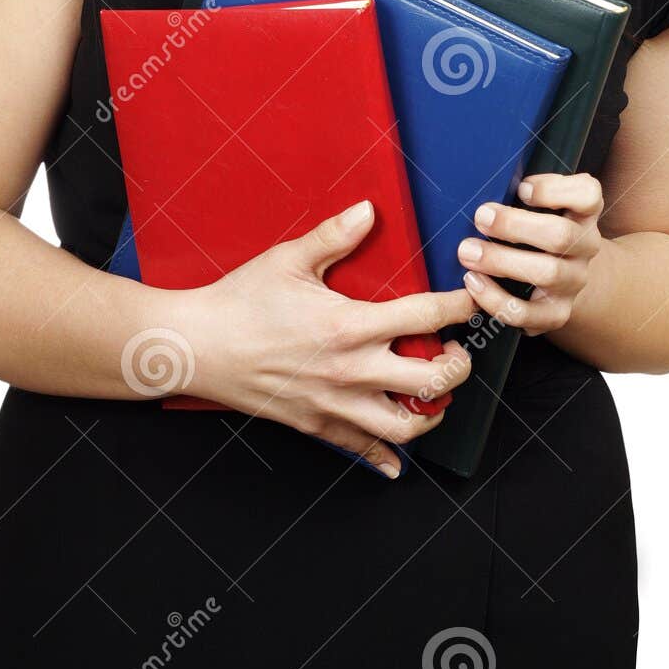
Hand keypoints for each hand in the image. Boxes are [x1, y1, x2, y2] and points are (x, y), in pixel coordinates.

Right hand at [179, 200, 475, 478]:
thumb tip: (369, 210)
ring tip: (433, 391)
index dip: (459, 306)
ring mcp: (336, 403)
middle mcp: (352, 370)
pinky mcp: (318, 424)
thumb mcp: (288, 259)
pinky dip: (386, 457)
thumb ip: (334, 236)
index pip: (426, 317)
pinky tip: (397, 458)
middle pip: (435, 381)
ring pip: (409, 425)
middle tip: (456, 349)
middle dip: (459, 364)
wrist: (198, 346)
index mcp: (349, 325)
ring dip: (434, 410)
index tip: (470, 299)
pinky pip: (364, 449)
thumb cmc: (240, 300)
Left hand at [456, 171, 604, 335]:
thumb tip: (480, 181)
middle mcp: (584, 246)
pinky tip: (473, 283)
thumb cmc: (538, 228)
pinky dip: (497, 299)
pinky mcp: (556, 313)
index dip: (555, 190)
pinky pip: (529, 313)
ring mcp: (573, 281)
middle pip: (560, 235)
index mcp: (582, 212)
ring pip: (548, 273)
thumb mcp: (539, 205)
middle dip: (515, 226)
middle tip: (480, 218)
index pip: (587, 194)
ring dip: (502, 261)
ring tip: (466, 252)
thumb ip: (521, 193)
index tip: (521, 188)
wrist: (565, 277)